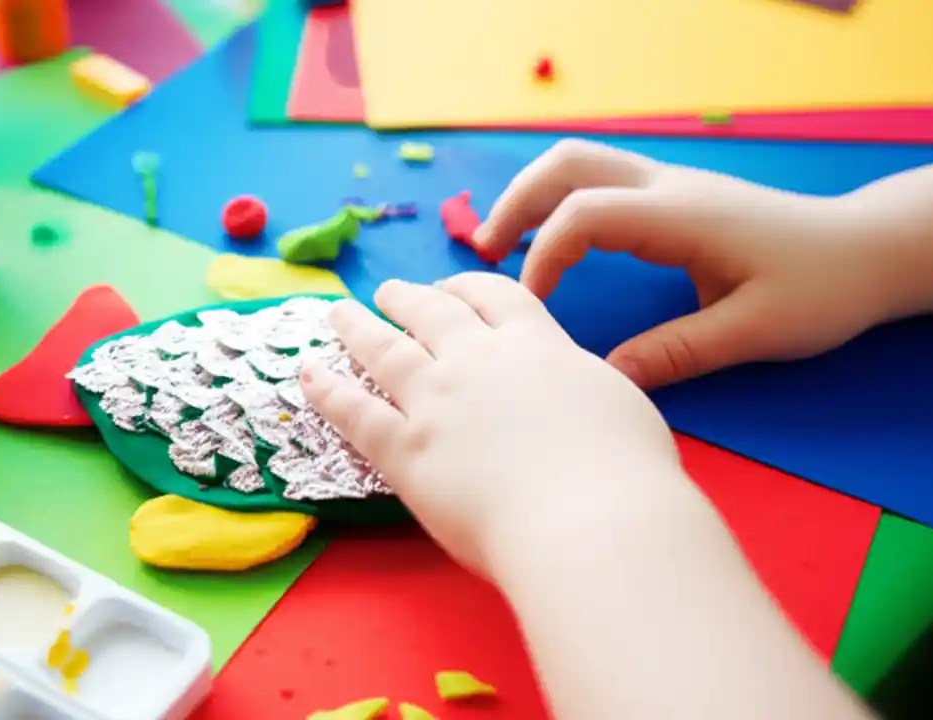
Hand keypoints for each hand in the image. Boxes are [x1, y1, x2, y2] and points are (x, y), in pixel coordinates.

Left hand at [301, 274, 683, 575]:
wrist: (590, 522)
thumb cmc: (624, 473)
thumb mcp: (619, 404)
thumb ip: (583, 385)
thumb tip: (576, 385)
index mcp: (536, 345)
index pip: (495, 297)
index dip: (469, 288)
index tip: (453, 288)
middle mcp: (478, 361)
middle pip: (432, 312)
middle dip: (408, 298)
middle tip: (389, 292)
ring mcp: (436, 402)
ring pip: (384, 350)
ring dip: (358, 327)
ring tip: (338, 313)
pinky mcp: (405, 450)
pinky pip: (354, 412)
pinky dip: (326, 389)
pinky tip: (307, 372)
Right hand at [474, 140, 901, 388]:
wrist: (871, 250)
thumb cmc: (823, 289)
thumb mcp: (755, 331)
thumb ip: (679, 353)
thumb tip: (607, 376)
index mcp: (682, 215)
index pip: (584, 215)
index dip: (544, 258)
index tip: (532, 310)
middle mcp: (668, 188)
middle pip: (567, 165)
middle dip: (515, 204)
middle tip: (483, 255)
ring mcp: (670, 186)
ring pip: (579, 164)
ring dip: (532, 199)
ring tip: (500, 247)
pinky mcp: (674, 198)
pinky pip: (599, 182)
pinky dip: (559, 206)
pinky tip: (550, 247)